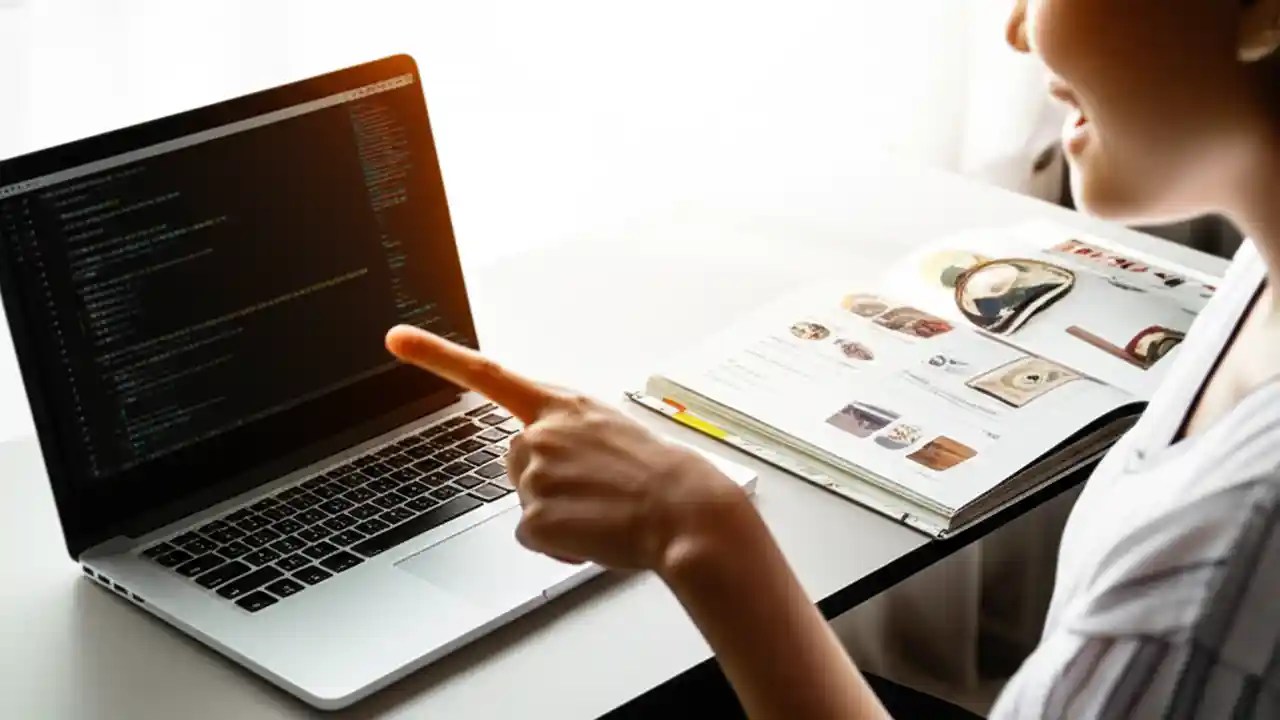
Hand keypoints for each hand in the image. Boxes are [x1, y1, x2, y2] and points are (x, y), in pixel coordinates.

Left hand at [384, 325, 751, 571]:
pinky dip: (560, 543)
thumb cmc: (664, 474)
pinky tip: (594, 533)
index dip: (436, 355)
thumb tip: (553, 463)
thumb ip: (572, 434)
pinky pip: (535, 535)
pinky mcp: (535, 515)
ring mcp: (535, 474)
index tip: (397, 339)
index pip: (489, 374)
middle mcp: (542, 432)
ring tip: (603, 511)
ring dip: (557, 511)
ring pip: (526, 499)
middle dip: (543, 477)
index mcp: (564, 404)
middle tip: (594, 489)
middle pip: (514, 458)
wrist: (687, 512)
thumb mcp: (615, 432)